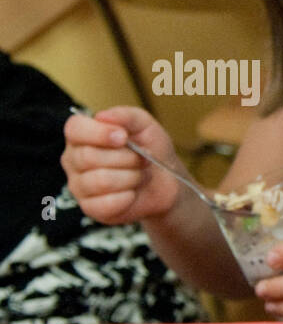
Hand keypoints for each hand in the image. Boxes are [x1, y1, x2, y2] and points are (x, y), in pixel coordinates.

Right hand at [61, 106, 190, 223]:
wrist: (167, 183)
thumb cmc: (151, 151)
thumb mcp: (145, 126)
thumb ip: (126, 115)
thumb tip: (102, 116)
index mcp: (82, 136)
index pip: (75, 129)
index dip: (99, 133)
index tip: (123, 137)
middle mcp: (74, 160)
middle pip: (89, 157)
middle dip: (126, 158)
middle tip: (141, 160)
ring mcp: (79, 186)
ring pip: (100, 181)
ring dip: (131, 177)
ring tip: (138, 176)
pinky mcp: (91, 208)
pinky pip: (106, 203)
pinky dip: (128, 197)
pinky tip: (132, 193)